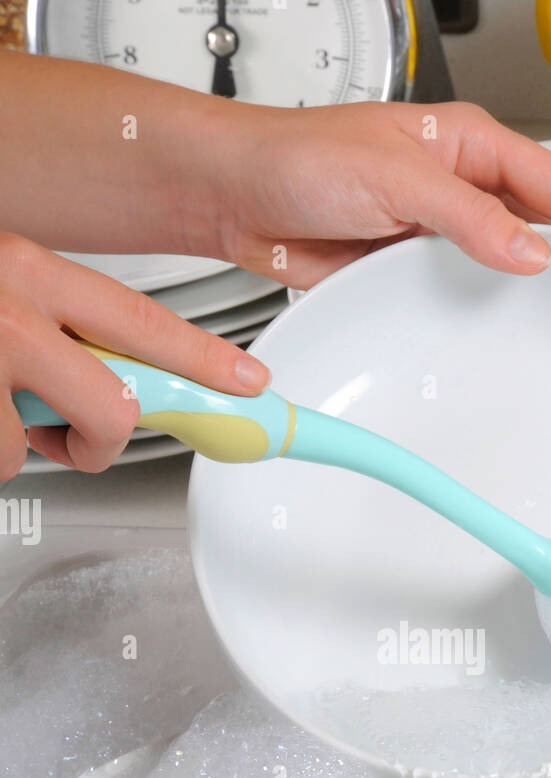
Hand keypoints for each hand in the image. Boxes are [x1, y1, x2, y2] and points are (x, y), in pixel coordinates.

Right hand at [0, 234, 269, 478]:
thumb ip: (53, 315)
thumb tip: (109, 368)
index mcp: (32, 271)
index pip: (142, 320)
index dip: (204, 360)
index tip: (252, 382)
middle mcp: (14, 308)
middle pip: (120, 403)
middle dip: (105, 439)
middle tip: (78, 437)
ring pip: (64, 444)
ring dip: (34, 446)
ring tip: (0, 413)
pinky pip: (7, 460)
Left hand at [204, 101, 550, 288]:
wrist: (242, 198)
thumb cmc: (302, 159)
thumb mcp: (397, 178)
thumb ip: (467, 218)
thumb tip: (529, 252)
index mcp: (473, 147)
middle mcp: (464, 188)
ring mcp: (441, 233)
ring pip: (510, 266)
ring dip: (541, 292)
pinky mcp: (413, 271)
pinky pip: (464, 295)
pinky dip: (488, 313)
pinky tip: (507, 332)